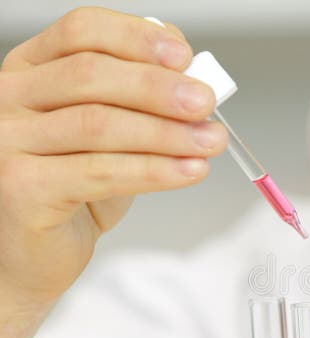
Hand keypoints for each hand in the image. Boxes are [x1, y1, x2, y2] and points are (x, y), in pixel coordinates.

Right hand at [0, 7, 227, 337]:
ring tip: (210, 141)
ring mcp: (5, 144)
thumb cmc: (74, 189)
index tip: (184, 55)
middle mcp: (8, 99)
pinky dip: (155, 171)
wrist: (35, 254)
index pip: (80, 31)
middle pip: (91, 75)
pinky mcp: (21, 189)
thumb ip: (140, 99)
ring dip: (167, 132)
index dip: (136, 37)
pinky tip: (190, 171)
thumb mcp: (112, 134)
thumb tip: (191, 73)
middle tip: (206, 103)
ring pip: (99, 124)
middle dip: (159, 88)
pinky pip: (101, 172)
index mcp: (30, 70)